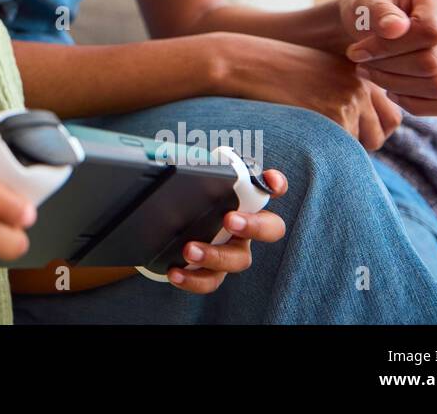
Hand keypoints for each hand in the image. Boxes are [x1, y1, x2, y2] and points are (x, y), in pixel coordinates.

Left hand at [166, 169, 287, 292]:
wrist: (160, 229)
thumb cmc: (183, 200)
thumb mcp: (186, 183)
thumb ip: (190, 170)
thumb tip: (175, 156)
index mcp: (243, 200)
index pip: (268, 189)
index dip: (276, 185)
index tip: (272, 182)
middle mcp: (246, 227)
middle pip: (270, 228)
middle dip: (254, 224)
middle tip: (230, 219)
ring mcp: (232, 251)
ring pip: (238, 259)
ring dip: (215, 255)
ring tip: (189, 249)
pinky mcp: (213, 272)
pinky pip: (211, 280)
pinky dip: (193, 279)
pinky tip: (175, 272)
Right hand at [224, 34, 402, 149]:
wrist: (245, 61)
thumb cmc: (271, 72)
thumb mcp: (317, 74)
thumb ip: (342, 95)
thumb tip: (365, 133)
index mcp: (359, 73)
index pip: (391, 116)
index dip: (373, 131)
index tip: (350, 134)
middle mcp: (361, 84)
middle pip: (382, 133)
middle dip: (361, 144)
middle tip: (329, 139)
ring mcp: (349, 98)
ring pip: (365, 144)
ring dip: (344, 148)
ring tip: (313, 135)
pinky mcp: (333, 113)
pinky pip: (344, 148)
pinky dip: (326, 150)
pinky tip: (304, 134)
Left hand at [337, 0, 436, 115]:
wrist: (378, 28)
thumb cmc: (370, 13)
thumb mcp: (363, 5)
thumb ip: (377, 12)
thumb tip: (396, 27)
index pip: (429, 32)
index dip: (389, 48)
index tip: (357, 51)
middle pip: (432, 63)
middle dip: (388, 68)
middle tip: (361, 64)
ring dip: (397, 86)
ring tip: (372, 74)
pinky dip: (416, 104)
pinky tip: (393, 90)